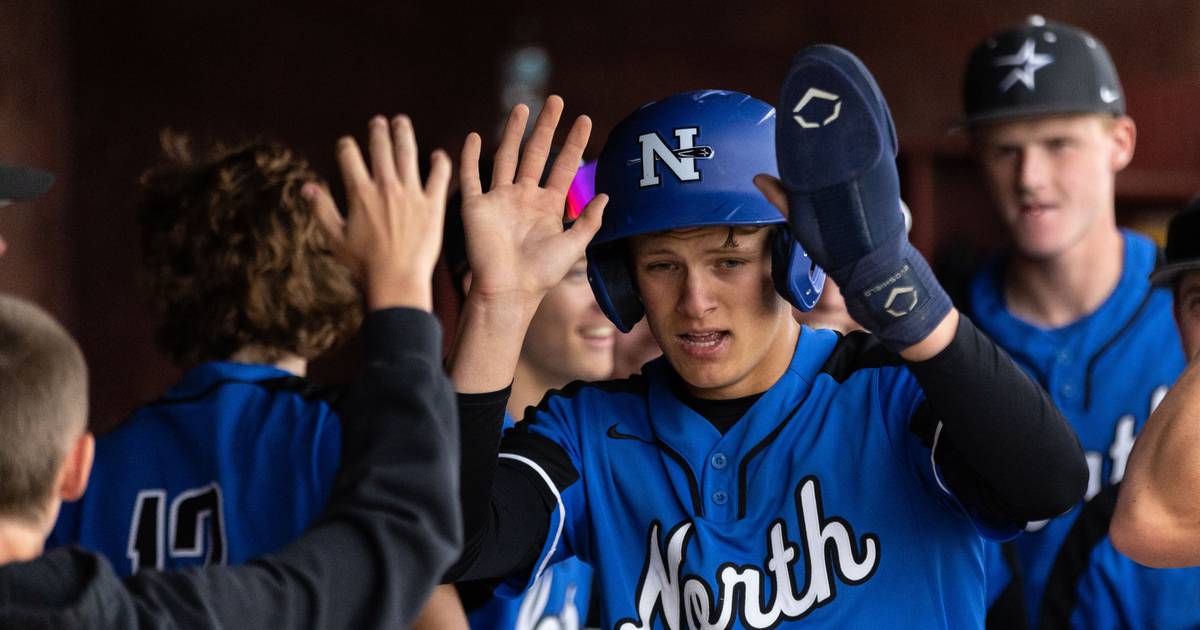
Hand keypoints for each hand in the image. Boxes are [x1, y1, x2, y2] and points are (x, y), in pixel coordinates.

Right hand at [307, 115, 450, 311]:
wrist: (398, 280)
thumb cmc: (364, 263)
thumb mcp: (335, 238)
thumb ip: (321, 209)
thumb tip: (307, 186)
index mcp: (360, 193)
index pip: (349, 155)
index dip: (346, 146)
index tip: (347, 145)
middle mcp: (386, 187)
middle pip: (380, 147)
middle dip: (378, 131)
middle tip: (379, 121)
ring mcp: (412, 194)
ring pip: (408, 153)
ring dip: (404, 134)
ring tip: (402, 122)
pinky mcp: (433, 204)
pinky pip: (439, 175)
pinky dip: (440, 162)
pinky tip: (438, 154)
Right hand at [459, 95, 606, 307]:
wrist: (508, 291)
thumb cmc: (540, 275)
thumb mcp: (573, 246)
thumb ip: (589, 221)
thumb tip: (607, 196)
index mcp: (547, 206)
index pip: (564, 166)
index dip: (574, 143)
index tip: (585, 119)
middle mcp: (523, 198)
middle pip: (536, 153)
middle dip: (546, 127)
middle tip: (555, 100)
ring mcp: (499, 200)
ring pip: (506, 157)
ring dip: (513, 132)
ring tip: (522, 107)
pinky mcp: (476, 206)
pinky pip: (472, 176)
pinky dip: (470, 156)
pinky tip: (474, 136)